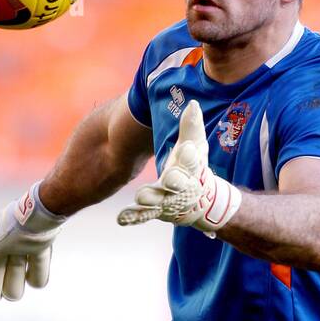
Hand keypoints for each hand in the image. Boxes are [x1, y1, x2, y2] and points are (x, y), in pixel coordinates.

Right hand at [0, 183, 65, 301]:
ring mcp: (19, 257)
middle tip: (1, 266)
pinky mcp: (39, 255)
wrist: (36, 215)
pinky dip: (37, 275)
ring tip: (19, 261)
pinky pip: (37, 282)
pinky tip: (34, 259)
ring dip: (16, 280)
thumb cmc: (5, 228)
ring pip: (14, 292)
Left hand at [116, 100, 240, 233]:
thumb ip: (191, 126)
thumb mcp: (195, 146)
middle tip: (170, 179)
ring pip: (159, 201)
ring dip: (150, 199)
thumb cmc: (194, 167)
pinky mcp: (154, 210)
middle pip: (179, 185)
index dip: (190, 157)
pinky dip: (133, 216)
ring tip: (141, 196)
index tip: (187, 150)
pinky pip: (142, 215)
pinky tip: (121, 218)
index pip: (192, 162)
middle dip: (175, 182)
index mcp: (192, 169)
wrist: (198, 200)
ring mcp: (167, 201)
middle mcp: (181, 187)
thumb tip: (192, 103)